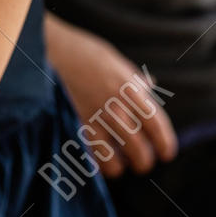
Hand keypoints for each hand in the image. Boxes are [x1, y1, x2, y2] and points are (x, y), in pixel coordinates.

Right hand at [46, 13, 175, 178]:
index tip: (167, 154)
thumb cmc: (82, 52)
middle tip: (141, 164)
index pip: (156, 124)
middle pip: (138, 149)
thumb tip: (149, 85)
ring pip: (113, 160)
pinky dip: (95, 163)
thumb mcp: (115, 61)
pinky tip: (96, 161)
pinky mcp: (73, 128)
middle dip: (143, 162)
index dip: (165, 143)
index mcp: (130, 89)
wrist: (48, 49)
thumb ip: (133, 79)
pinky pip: (89, 157)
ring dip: (118, 167)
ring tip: (118, 166)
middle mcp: (115, 107)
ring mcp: (93, 119)